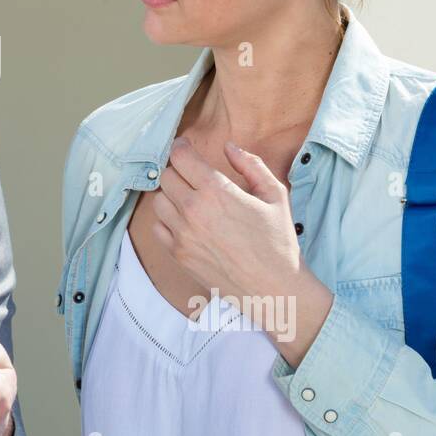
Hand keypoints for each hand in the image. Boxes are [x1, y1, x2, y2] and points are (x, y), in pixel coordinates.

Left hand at [153, 137, 319, 334]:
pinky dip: (166, 220)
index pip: (181, 157)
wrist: (274, 288)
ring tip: (189, 198)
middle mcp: (193, 210)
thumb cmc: (278, 241)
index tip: (185, 147)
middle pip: (166, 176)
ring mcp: (182, 234)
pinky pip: (157, 227)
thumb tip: (229, 147)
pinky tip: (184, 221)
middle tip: (191, 174)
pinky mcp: (178, 254)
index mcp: (217, 191)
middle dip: (178, 170)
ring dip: (170, 195)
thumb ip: (251, 165)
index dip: (181, 147)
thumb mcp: (275, 195)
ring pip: (158, 200)